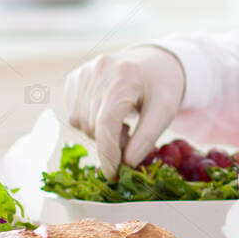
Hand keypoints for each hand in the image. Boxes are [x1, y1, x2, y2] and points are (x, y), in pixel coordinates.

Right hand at [63, 46, 186, 177]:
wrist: (153, 63)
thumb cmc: (162, 88)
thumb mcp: (165, 112)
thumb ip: (146, 138)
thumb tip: (126, 163)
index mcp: (125, 76)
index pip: (106, 123)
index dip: (108, 153)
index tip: (114, 175)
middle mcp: (99, 69)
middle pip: (92, 125)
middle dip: (110, 141)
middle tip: (130, 134)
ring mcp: (84, 71)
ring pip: (78, 122)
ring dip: (99, 132)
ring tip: (121, 122)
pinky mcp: (74, 77)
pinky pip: (72, 114)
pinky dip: (88, 121)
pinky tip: (107, 113)